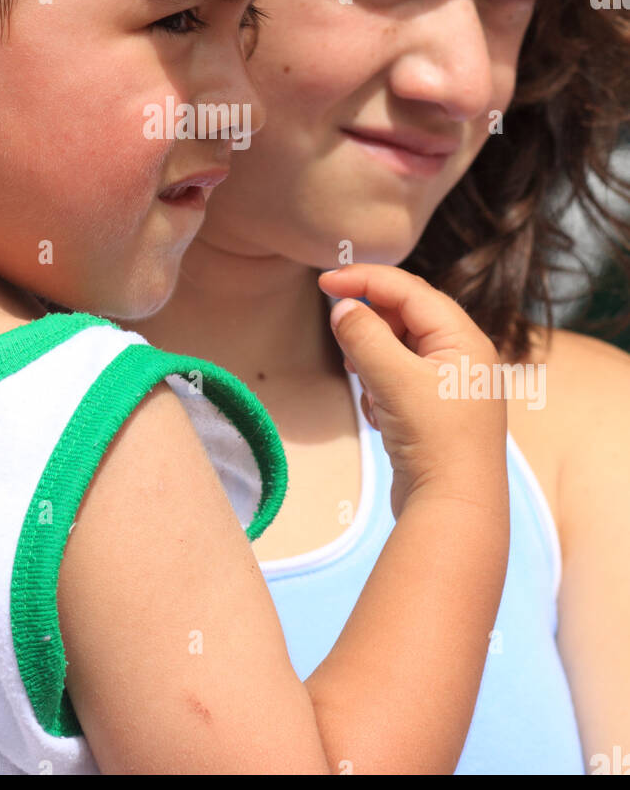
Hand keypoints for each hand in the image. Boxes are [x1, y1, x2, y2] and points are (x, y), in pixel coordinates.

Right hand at [318, 264, 506, 518]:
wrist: (455, 509)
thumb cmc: (435, 440)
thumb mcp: (394, 379)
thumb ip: (364, 336)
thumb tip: (343, 308)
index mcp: (464, 339)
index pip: (410, 290)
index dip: (365, 279)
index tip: (324, 282)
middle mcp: (464, 357)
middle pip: (406, 316)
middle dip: (370, 324)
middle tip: (342, 339)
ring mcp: (451, 386)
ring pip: (399, 348)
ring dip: (373, 358)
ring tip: (363, 380)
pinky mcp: (435, 413)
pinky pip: (399, 379)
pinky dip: (380, 387)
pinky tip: (377, 413)